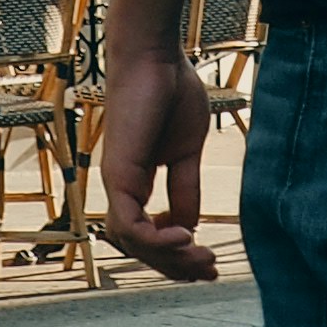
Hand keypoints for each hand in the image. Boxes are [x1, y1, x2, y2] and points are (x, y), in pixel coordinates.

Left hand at [93, 44, 218, 280]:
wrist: (154, 55)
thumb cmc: (170, 92)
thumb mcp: (186, 152)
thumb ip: (185, 190)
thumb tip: (189, 227)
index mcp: (135, 183)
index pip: (148, 235)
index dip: (176, 255)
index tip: (209, 260)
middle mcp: (120, 188)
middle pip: (140, 247)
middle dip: (175, 265)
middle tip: (210, 270)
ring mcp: (116, 183)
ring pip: (133, 243)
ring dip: (168, 258)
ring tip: (201, 256)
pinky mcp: (118, 174)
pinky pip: (130, 225)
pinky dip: (157, 240)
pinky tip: (186, 236)